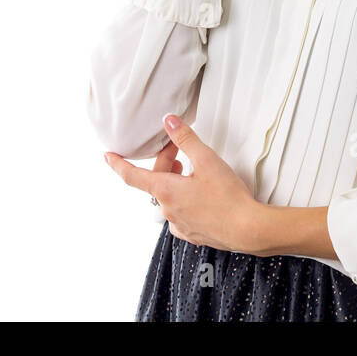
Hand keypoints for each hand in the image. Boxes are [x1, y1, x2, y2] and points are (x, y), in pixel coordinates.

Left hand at [103, 114, 262, 252]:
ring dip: (176, 183)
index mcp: (166, 191)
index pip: (133, 176)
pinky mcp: (192, 234)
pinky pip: (180, 214)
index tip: (108, 157)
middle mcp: (168, 210)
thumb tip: (169, 121)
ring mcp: (179, 224)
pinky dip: (186, 201)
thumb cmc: (229, 197)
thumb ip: (186, 139)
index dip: (119, 164)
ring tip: (194, 173)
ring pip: (169, 198)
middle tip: (182, 150)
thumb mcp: (207, 160)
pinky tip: (201, 196)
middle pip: (157, 182)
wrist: (248, 229)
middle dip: (167, 163)